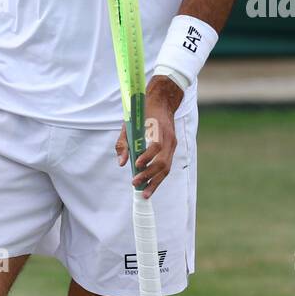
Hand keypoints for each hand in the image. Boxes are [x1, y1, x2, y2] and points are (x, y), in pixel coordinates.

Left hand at [115, 75, 181, 197]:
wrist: (163, 102)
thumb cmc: (142, 113)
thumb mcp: (129, 124)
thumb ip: (124, 143)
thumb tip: (122, 163)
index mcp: (159, 129)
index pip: (156, 146)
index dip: (148, 156)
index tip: (137, 165)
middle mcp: (169, 138)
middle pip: (163, 162)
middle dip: (149, 175)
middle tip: (134, 183)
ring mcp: (173, 145)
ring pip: (167, 168)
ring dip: (155, 182)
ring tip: (144, 193)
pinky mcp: (172, 149)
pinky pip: (167, 166)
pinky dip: (158, 177)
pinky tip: (150, 186)